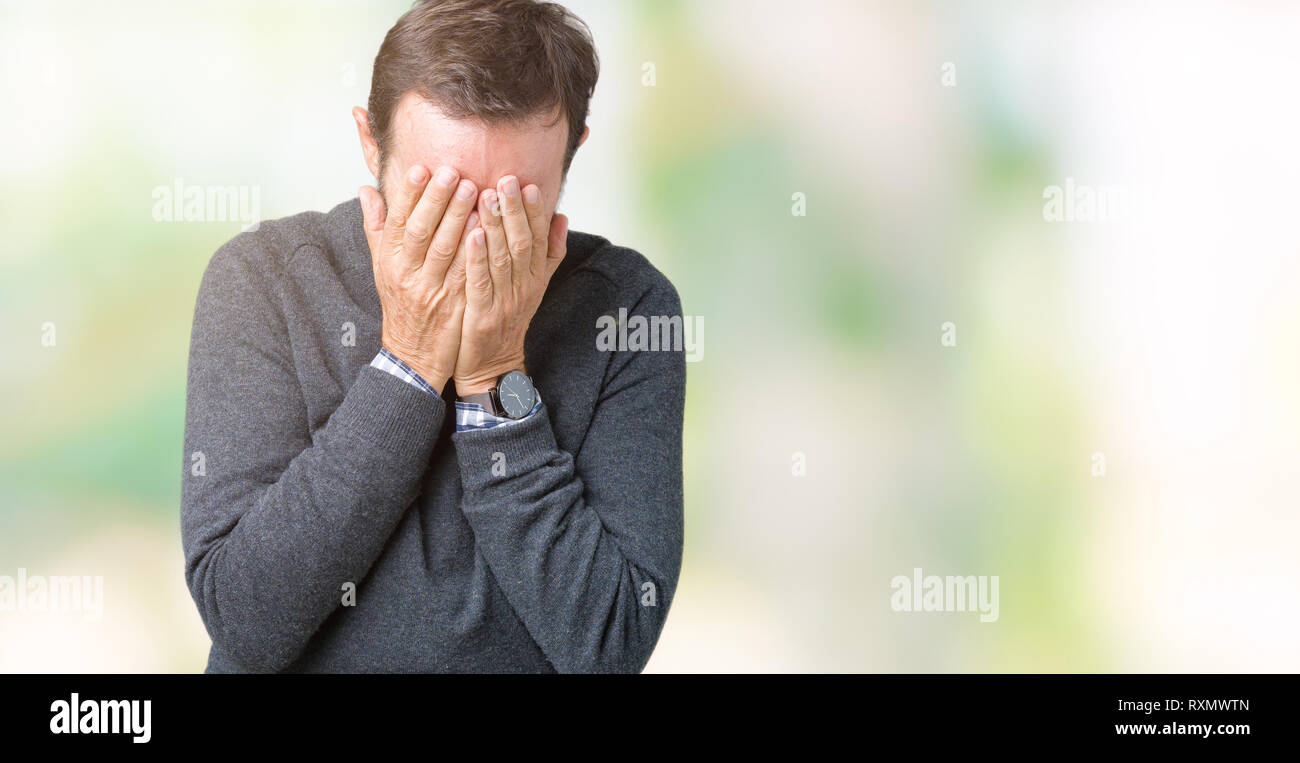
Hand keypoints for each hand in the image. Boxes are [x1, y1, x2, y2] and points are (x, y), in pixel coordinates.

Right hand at [359, 164, 479, 390]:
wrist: (413, 356)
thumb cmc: (401, 305)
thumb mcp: (382, 267)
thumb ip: (377, 227)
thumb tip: (366, 189)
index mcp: (389, 261)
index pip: (397, 221)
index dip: (408, 194)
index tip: (420, 168)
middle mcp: (407, 274)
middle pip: (421, 231)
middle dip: (437, 199)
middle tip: (453, 172)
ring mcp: (431, 290)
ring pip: (445, 249)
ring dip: (460, 218)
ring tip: (476, 190)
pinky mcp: (454, 304)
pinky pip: (465, 274)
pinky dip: (475, 250)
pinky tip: (486, 229)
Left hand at [454, 175, 566, 393]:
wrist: (492, 364)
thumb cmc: (509, 318)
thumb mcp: (534, 285)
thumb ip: (549, 252)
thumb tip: (562, 216)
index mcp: (536, 277)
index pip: (540, 238)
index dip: (536, 211)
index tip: (530, 184)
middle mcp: (524, 287)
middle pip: (523, 243)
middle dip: (515, 210)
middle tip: (507, 179)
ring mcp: (504, 301)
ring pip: (502, 259)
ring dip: (495, 226)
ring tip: (486, 196)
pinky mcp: (482, 315)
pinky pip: (480, 282)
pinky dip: (477, 258)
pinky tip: (471, 235)